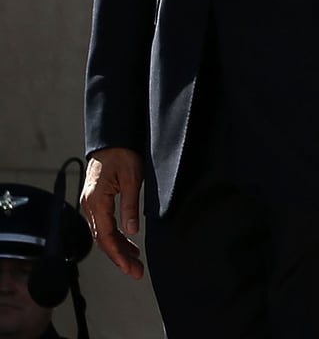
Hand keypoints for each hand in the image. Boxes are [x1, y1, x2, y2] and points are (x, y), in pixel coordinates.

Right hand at [81, 148, 144, 277]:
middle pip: (103, 240)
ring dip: (118, 248)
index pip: (106, 237)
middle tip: (136, 272)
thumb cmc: (123, 155)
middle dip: (119, 257)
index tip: (132, 268)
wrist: (112, 139)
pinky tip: (128, 242)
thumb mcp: (133, 179)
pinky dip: (115, 236)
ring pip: (103, 233)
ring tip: (135, 261)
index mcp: (97, 201)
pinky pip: (103, 224)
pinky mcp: (95, 201)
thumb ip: (130, 205)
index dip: (119, 255)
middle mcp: (89, 206)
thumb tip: (132, 232)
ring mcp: (90, 204)